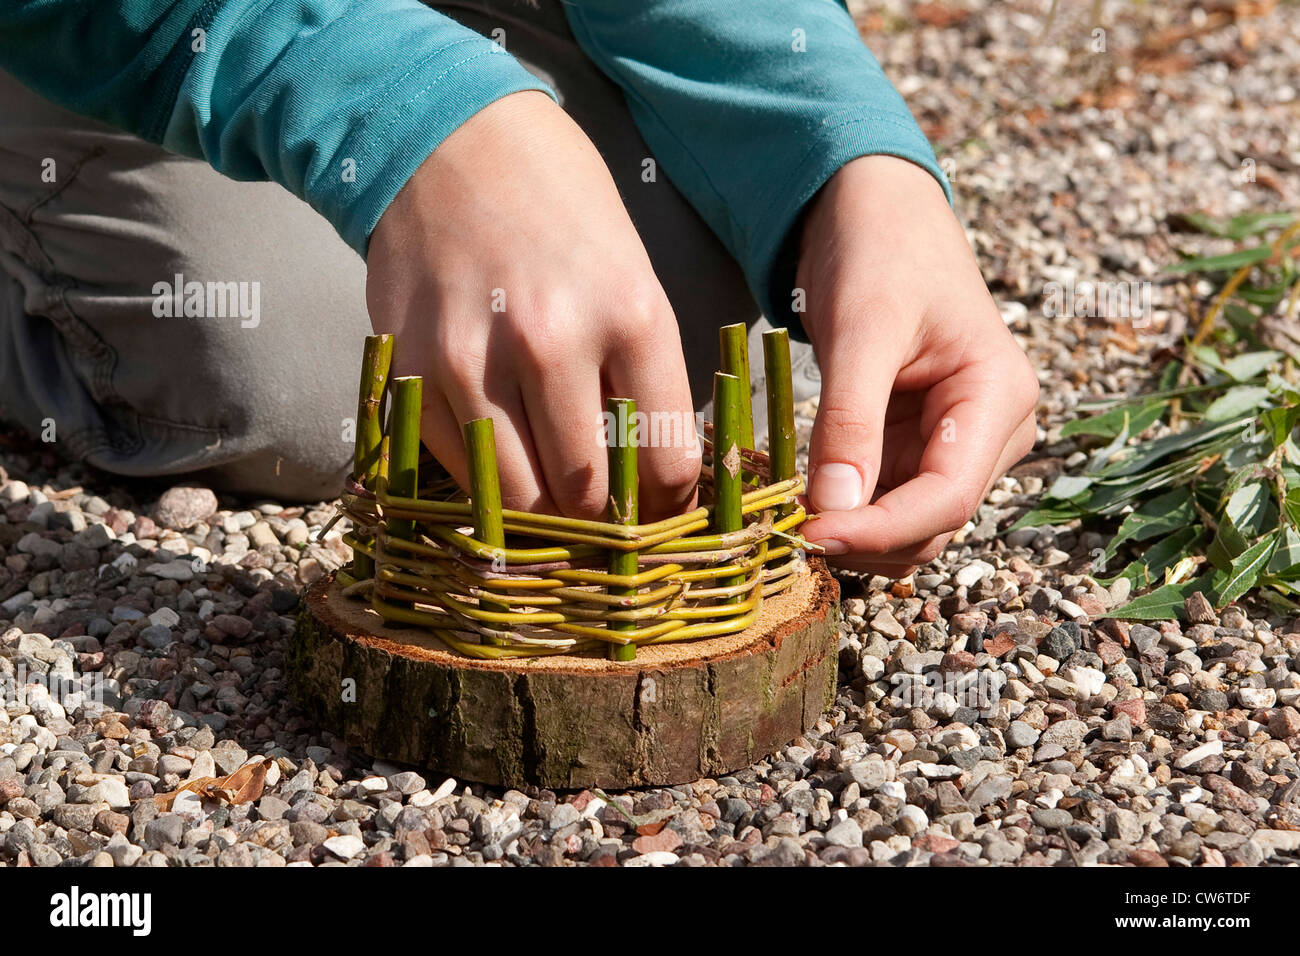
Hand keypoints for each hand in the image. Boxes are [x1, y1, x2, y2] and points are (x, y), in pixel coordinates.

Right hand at [366, 91, 698, 519]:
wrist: (450, 140)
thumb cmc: (559, 207)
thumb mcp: (632, 276)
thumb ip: (640, 373)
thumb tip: (648, 476)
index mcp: (631, 316)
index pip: (666, 465)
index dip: (667, 506)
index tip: (659, 509)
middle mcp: (552, 343)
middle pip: (585, 496)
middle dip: (598, 516)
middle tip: (598, 508)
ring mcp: (473, 360)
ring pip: (514, 499)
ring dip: (537, 508)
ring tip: (546, 486)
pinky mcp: (412, 368)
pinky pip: (454, 469)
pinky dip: (480, 476)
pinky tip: (496, 446)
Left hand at [796, 155, 1038, 574]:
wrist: (878, 214)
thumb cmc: (879, 252)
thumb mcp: (861, 332)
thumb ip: (849, 421)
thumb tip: (832, 509)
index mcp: (999, 397)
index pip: (948, 498)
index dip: (879, 529)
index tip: (810, 534)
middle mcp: (993, 431)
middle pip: (934, 524)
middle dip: (864, 539)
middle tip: (785, 531)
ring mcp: (957, 443)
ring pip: (909, 524)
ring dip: (852, 532)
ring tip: (787, 515)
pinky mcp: (920, 445)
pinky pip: (885, 499)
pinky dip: (845, 509)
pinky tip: (801, 499)